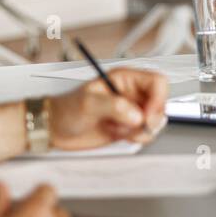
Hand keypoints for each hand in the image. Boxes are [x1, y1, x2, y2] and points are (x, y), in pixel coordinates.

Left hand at [49, 68, 168, 149]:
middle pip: (161, 102)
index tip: (149, 114)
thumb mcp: (89, 103)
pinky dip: (136, 138)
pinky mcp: (129, 127)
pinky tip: (117, 134)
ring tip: (119, 129)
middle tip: (137, 126)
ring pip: (156, 120)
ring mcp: (132, 111)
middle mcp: (132, 93)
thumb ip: (115, 106)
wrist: (55, 129)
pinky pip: (146, 133)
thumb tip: (136, 116)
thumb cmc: (67, 109)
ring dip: (141, 130)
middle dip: (151, 118)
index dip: (159, 98)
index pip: (157, 82)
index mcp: (125, 79)